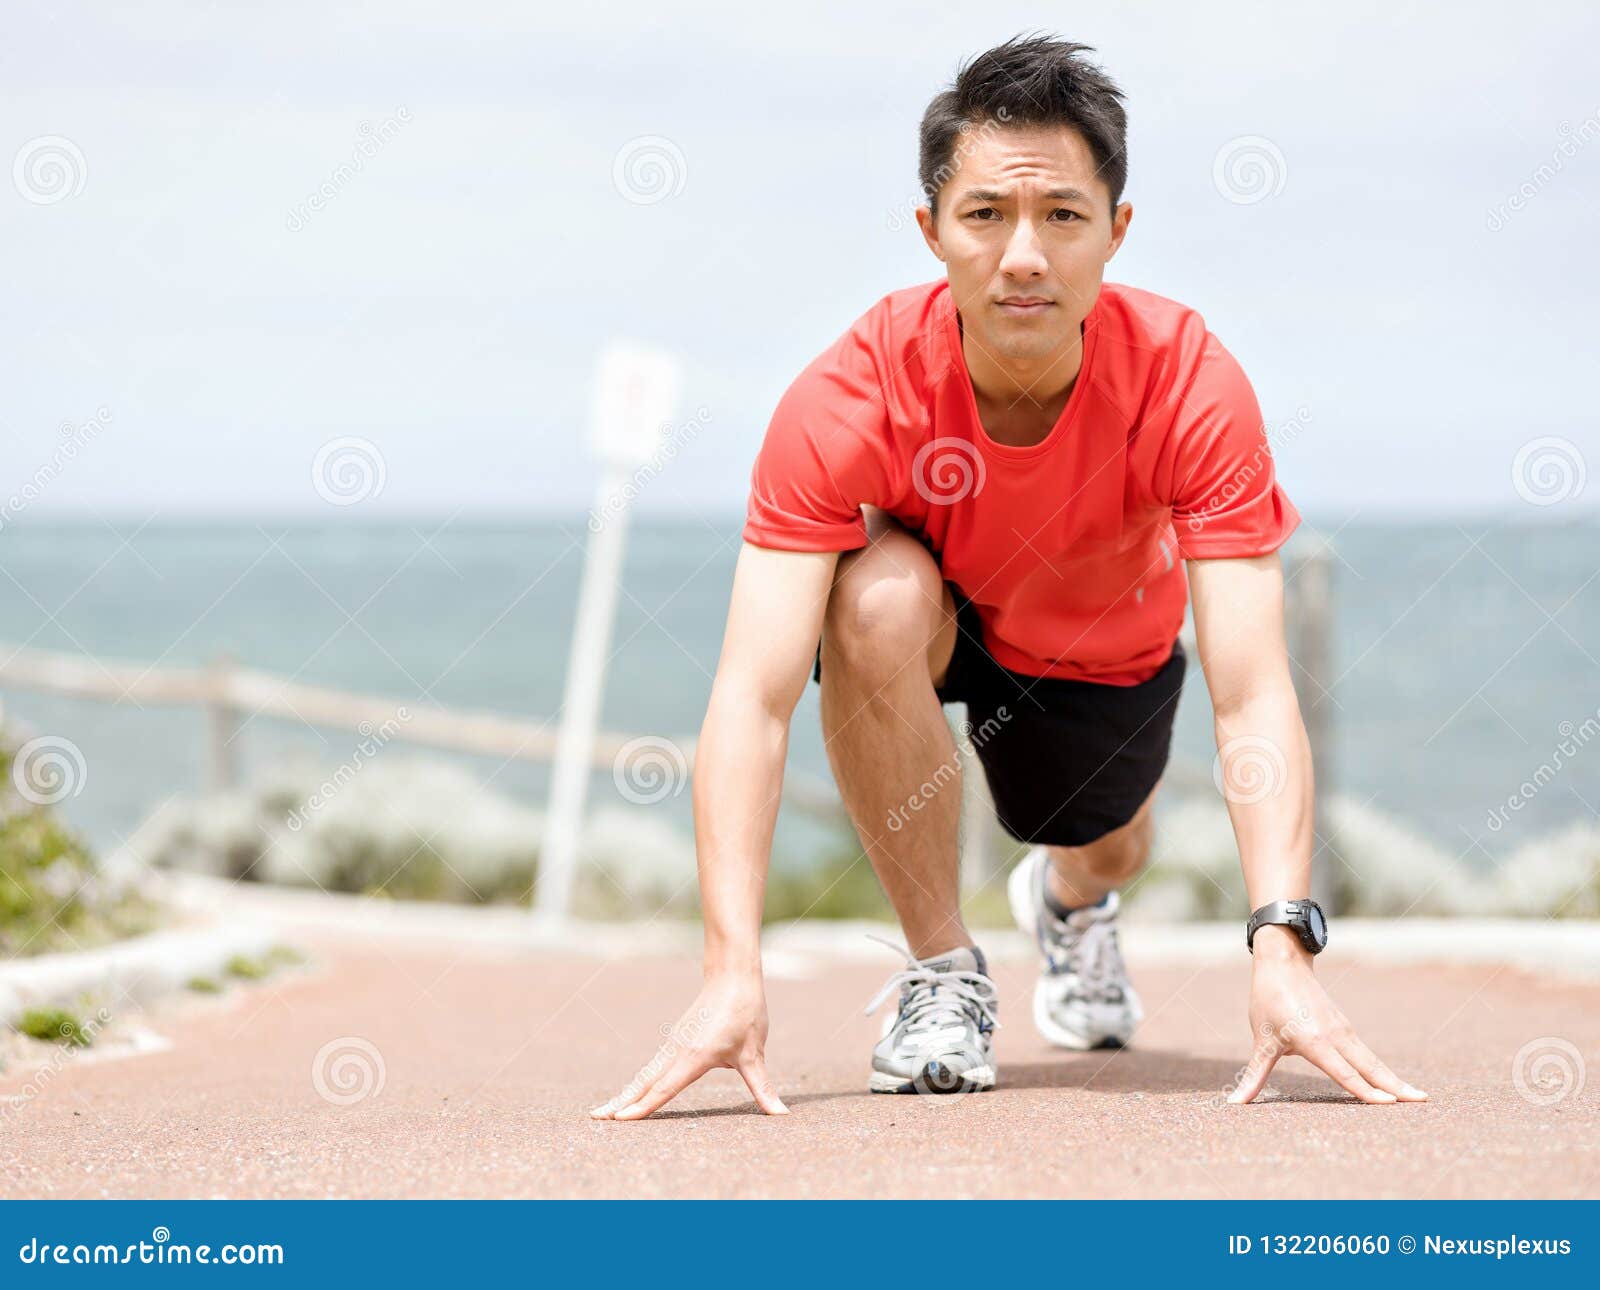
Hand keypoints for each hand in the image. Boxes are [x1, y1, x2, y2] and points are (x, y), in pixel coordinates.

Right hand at [589, 973, 788, 1120]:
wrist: (732, 976)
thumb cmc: (744, 1012)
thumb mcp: (754, 1053)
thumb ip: (762, 1088)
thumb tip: (781, 1114)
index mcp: (695, 1056)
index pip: (664, 1088)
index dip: (643, 1107)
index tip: (620, 1120)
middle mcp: (677, 1051)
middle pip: (644, 1082)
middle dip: (621, 1102)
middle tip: (596, 1118)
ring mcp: (673, 1044)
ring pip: (644, 1074)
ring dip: (625, 1092)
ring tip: (604, 1110)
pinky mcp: (675, 1040)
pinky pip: (651, 1066)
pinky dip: (637, 1081)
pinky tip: (631, 1091)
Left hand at [1228, 926, 1428, 1104]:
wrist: (1284, 963)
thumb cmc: (1269, 1001)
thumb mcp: (1261, 1040)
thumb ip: (1254, 1076)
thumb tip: (1235, 1103)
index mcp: (1314, 1041)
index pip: (1344, 1072)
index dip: (1365, 1090)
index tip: (1389, 1103)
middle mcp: (1335, 1036)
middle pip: (1369, 1067)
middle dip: (1395, 1086)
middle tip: (1422, 1101)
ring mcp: (1343, 1030)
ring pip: (1372, 1059)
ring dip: (1394, 1078)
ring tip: (1417, 1096)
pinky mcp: (1345, 1027)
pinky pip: (1366, 1052)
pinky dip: (1381, 1068)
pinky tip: (1392, 1081)